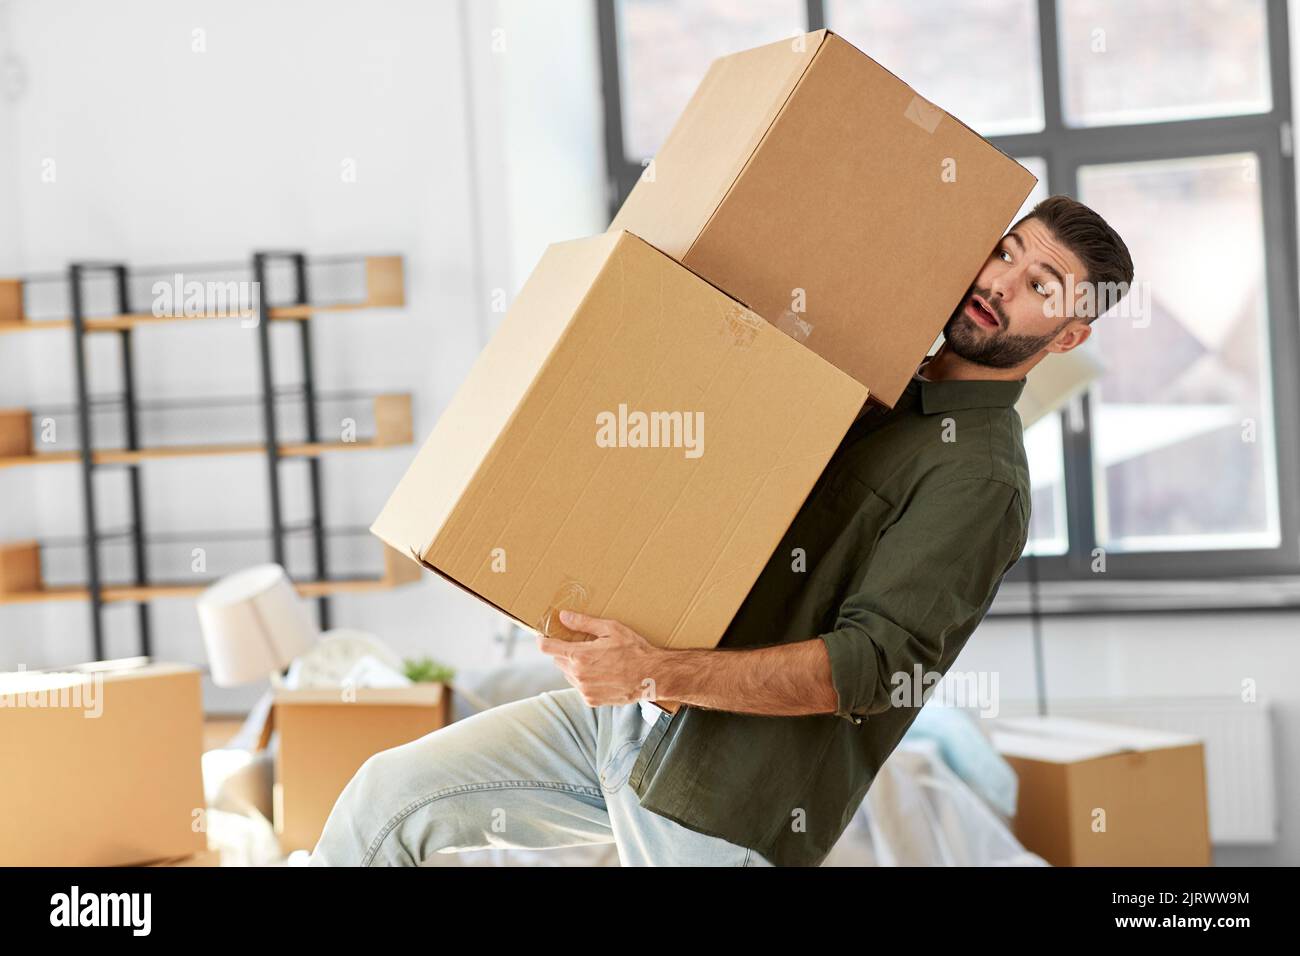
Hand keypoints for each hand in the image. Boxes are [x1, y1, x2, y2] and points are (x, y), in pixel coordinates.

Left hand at [537, 610, 670, 707]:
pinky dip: (585, 679)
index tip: (545, 635)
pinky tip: (602, 673)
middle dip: (566, 651)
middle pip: (558, 660)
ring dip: (575, 666)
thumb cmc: (634, 650)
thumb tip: (563, 616)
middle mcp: (578, 675)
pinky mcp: (591, 700)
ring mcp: (584, 690)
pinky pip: (580, 686)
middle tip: (583, 645)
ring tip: (597, 660)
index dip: (543, 639)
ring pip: (568, 674)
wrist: (652, 676)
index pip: (546, 648)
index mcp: (579, 655)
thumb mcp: (611, 629)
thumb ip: (583, 623)